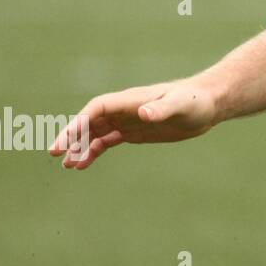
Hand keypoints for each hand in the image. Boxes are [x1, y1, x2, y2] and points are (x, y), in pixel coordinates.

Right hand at [48, 78, 219, 168]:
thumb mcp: (181, 104)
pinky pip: (107, 140)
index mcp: (131, 100)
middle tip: (56, 154)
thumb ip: (162, 109)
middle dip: (72, 136)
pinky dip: (93, 151)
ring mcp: (128, 120)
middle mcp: (125, 109)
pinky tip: (83, 164)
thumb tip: (143, 114)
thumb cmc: (196, 100)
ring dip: (80, 146)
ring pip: (95, 132)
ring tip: (68, 165)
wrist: (208, 104)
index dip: (78, 123)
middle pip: (90, 121)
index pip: (96, 109)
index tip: (65, 140)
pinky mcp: (134, 131)